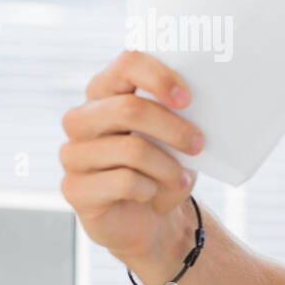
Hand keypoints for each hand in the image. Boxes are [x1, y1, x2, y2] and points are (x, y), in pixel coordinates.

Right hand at [60, 49, 204, 264]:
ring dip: (169, 167)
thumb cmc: (164, 168)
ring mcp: (73, 154)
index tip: (187, 98)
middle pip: (129, 109)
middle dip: (174, 129)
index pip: (127, 64)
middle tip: (199, 145)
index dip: (159, 77)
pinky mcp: (74, 189)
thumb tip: (211, 103)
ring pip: (131, 150)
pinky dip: (150, 189)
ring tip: (181, 179)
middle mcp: (81, 119)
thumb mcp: (176, 138)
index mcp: (106, 93)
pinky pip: (124, 182)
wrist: (150, 220)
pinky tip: (152, 194)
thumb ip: (179, 114)